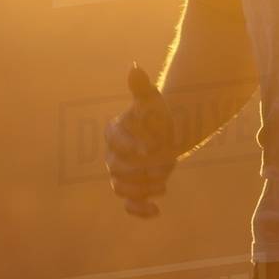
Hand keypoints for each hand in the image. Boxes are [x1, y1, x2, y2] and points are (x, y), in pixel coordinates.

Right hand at [104, 64, 176, 217]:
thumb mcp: (151, 100)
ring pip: (122, 188)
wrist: (165, 134)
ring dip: (143, 188)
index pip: (115, 142)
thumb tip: (134, 67)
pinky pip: (129, 204)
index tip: (151, 147)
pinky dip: (140, 210)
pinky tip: (156, 211)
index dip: (132, 146)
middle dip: (142, 169)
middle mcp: (112, 156)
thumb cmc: (155, 115)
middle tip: (166, 162)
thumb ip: (141, 87)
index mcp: (113, 133)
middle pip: (118, 169)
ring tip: (164, 181)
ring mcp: (120, 175)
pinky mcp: (131, 190)